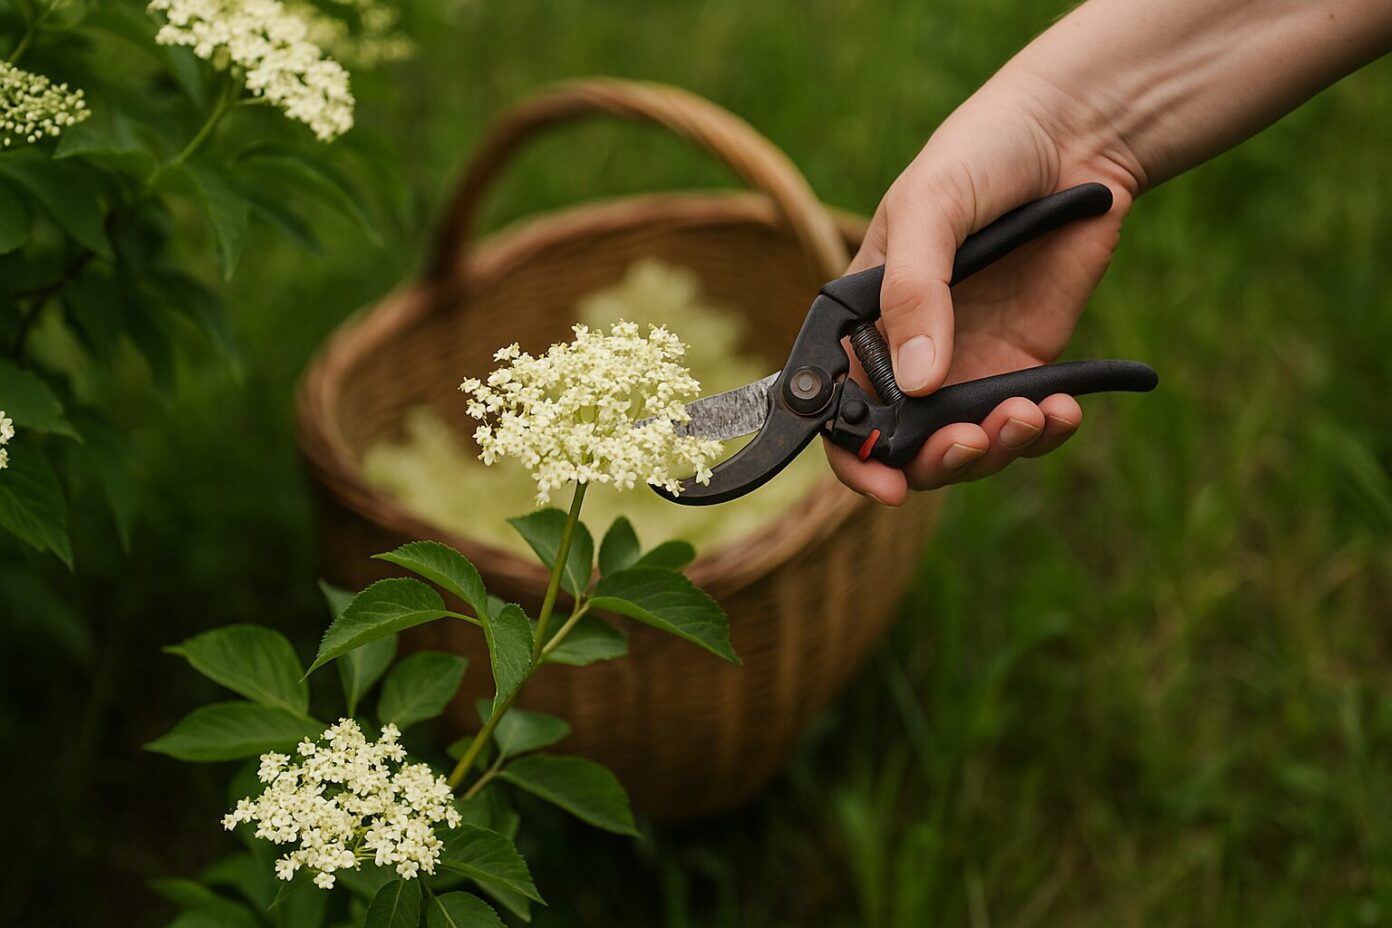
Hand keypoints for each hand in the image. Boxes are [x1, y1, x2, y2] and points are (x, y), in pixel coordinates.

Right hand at [826, 87, 1138, 505]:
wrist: (1073, 136)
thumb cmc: (980, 154)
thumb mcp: (932, 209)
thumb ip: (916, 292)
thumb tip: (918, 382)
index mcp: (861, 319)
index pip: (839, 408)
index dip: (855, 457)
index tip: (889, 485)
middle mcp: (907, 353)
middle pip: (904, 444)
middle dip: (937, 460)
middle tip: (972, 441)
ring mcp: (967, 363)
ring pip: (967, 445)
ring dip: (994, 449)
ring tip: (1030, 415)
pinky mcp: (1025, 364)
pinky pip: (1025, 423)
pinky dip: (1044, 431)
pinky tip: (1063, 408)